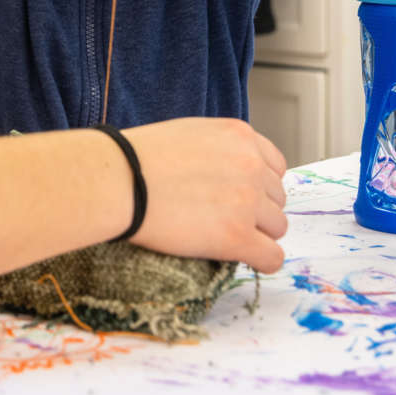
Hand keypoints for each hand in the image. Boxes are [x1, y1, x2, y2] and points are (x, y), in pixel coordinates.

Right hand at [121, 117, 288, 273]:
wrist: (118, 181)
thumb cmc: (138, 158)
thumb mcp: (189, 134)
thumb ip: (219, 150)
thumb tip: (227, 176)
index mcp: (240, 136)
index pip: (275, 167)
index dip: (258, 185)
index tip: (240, 197)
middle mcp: (252, 165)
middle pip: (277, 199)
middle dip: (256, 211)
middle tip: (224, 219)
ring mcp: (248, 201)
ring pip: (276, 228)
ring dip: (257, 234)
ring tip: (225, 238)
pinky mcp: (238, 235)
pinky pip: (271, 257)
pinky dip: (260, 261)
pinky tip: (244, 259)